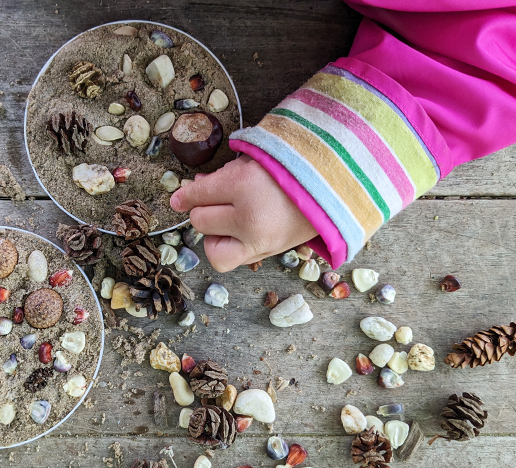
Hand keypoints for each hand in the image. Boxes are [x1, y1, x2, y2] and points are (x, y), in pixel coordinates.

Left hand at [170, 155, 317, 271]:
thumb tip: (194, 188)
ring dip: (213, 236)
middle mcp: (248, 217)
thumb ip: (224, 175)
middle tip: (216, 201)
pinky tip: (242, 230)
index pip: (199, 194)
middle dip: (202, 210)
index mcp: (244, 184)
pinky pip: (234, 260)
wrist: (336, 190)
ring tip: (227, 222)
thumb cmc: (293, 168)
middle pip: (200, 222)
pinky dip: (231, 246)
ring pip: (213, 251)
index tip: (179, 197)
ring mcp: (259, 240)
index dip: (185, 195)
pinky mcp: (268, 253)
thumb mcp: (256, 160)